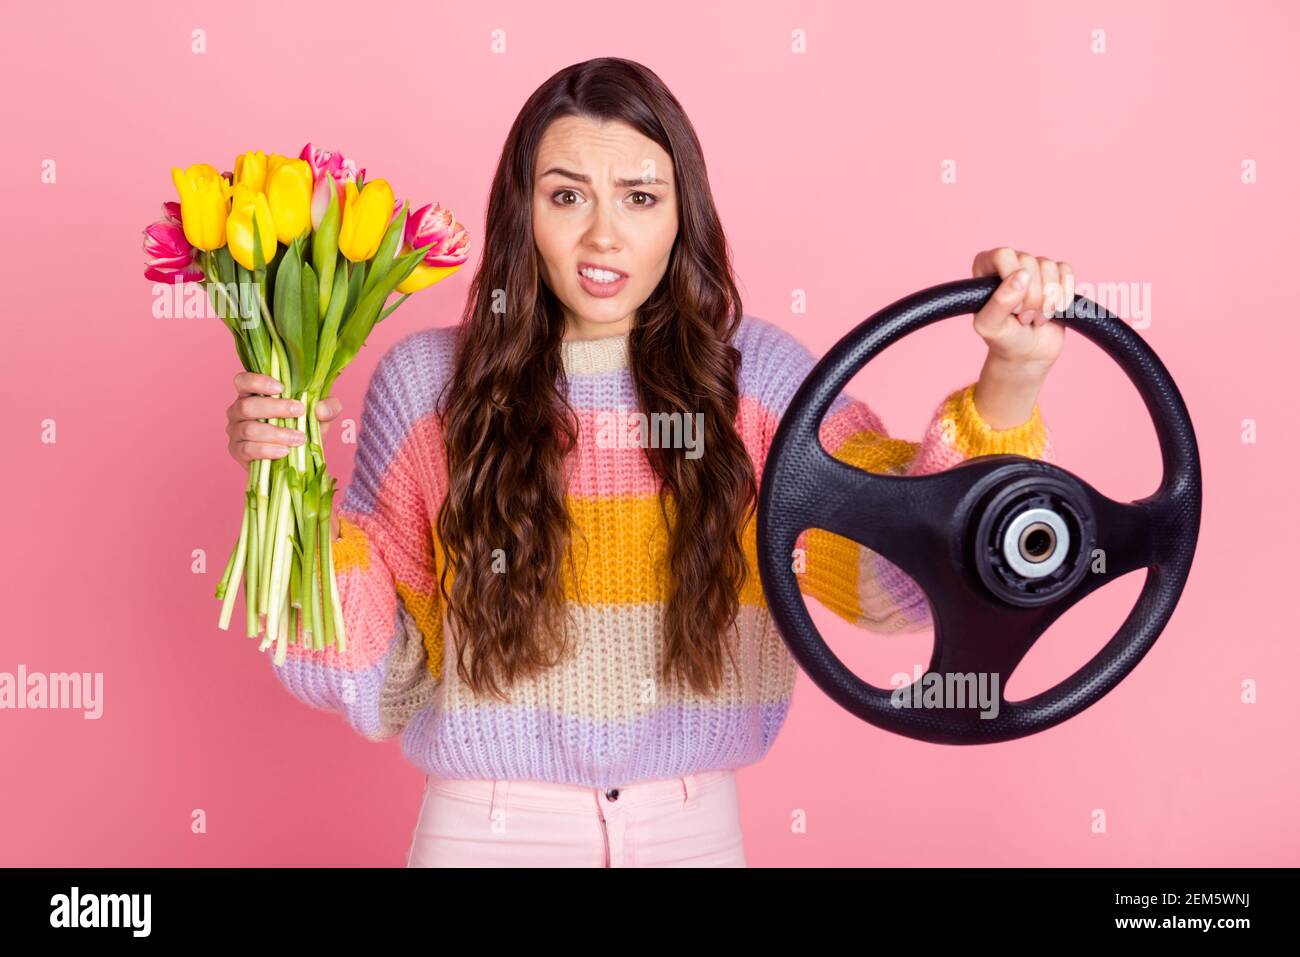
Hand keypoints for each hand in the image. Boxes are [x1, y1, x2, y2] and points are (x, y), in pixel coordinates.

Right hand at [226, 373, 343, 538]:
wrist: (297, 457)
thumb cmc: (303, 428)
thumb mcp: (321, 416)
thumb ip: (329, 407)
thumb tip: (321, 409)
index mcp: (253, 393)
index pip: (243, 381)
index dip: (257, 381)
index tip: (280, 388)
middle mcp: (239, 410)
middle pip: (247, 406)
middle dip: (275, 408)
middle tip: (300, 411)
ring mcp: (235, 431)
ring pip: (249, 429)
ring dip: (276, 433)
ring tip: (299, 438)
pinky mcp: (237, 451)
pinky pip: (247, 449)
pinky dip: (267, 450)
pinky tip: (284, 451)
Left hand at [970, 247, 1070, 374]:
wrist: (1028, 354)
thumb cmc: (1004, 339)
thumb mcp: (990, 326)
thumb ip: (999, 302)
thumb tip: (1021, 276)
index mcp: (985, 267)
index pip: (1003, 255)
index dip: (1013, 281)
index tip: (1013, 307)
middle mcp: (1010, 262)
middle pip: (1029, 261)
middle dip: (1031, 297)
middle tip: (1023, 317)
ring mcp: (1034, 267)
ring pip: (1049, 266)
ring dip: (1047, 301)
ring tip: (1035, 317)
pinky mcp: (1056, 275)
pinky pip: (1067, 271)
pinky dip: (1064, 295)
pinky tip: (1054, 311)